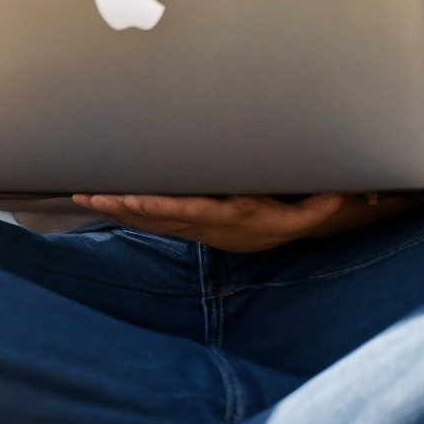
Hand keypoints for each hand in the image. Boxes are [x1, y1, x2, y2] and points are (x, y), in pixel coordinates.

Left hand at [70, 191, 417, 252]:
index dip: (160, 206)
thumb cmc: (299, 210)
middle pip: (160, 216)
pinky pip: (152, 217)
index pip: (191, 211)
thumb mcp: (315, 210)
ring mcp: (196, 226)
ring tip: (80, 194)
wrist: (292, 230)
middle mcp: (209, 225)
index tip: (131, 196)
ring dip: (115, 207)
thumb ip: (323, 203)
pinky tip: (98, 198)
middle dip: (123, 205)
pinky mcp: (189, 222)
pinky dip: (125, 209)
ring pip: (149, 218)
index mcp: (234, 217)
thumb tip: (343, 193)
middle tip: (87, 193)